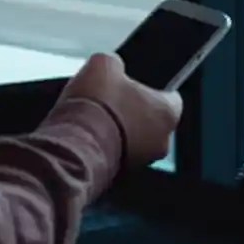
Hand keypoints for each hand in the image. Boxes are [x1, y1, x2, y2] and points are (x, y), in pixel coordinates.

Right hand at [60, 53, 182, 169]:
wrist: (72, 147)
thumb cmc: (96, 107)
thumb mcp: (104, 64)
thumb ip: (116, 64)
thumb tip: (112, 67)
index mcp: (168, 113)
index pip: (171, 97)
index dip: (153, 87)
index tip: (137, 83)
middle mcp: (161, 142)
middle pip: (151, 121)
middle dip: (133, 111)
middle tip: (111, 99)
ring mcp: (140, 163)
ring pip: (134, 142)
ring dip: (118, 132)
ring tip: (93, 117)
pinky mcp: (118, 179)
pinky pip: (114, 158)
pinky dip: (103, 149)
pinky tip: (85, 136)